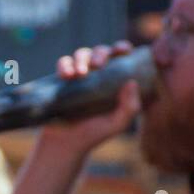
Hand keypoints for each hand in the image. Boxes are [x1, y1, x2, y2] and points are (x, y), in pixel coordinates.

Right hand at [38, 41, 142, 158]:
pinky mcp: (60, 79)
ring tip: (80, 73)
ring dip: (82, 58)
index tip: (122, 51)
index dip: (122, 49)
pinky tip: (66, 76)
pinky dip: (65, 65)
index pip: (121, 57)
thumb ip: (129, 108)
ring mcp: (78, 75)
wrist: (65, 144)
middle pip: (101, 52)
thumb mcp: (116, 124)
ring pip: (82, 54)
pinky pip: (63, 63)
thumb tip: (132, 82)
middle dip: (100, 54)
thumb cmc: (93, 134)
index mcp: (113, 80)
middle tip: (98, 64)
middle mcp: (96, 74)